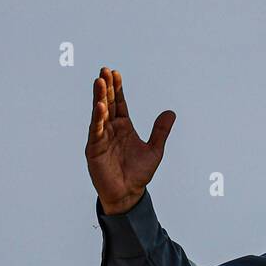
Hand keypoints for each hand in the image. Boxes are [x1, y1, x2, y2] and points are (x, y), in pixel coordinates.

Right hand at [85, 67, 175, 214]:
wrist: (128, 195)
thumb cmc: (138, 175)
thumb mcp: (154, 150)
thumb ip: (160, 131)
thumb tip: (170, 113)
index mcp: (124, 127)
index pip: (120, 103)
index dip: (118, 88)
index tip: (116, 73)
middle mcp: (111, 130)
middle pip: (108, 103)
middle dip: (106, 87)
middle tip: (104, 70)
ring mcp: (101, 138)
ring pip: (99, 114)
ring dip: (99, 97)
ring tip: (99, 81)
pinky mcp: (94, 149)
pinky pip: (96, 130)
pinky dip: (97, 118)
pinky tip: (100, 105)